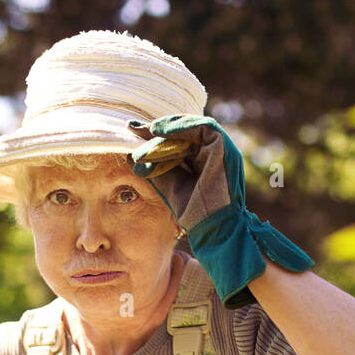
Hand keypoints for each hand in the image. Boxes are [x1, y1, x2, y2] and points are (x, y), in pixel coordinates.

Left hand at [128, 114, 313, 307]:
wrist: (211, 227)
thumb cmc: (192, 213)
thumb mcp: (168, 184)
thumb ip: (155, 168)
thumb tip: (132, 154)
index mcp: (200, 161)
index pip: (176, 142)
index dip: (155, 138)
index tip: (132, 133)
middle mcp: (210, 152)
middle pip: (181, 133)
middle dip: (157, 131)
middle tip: (133, 129)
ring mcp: (219, 148)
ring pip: (189, 128)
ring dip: (165, 130)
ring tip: (145, 132)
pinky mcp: (223, 145)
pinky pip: (200, 127)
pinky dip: (179, 127)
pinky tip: (158, 131)